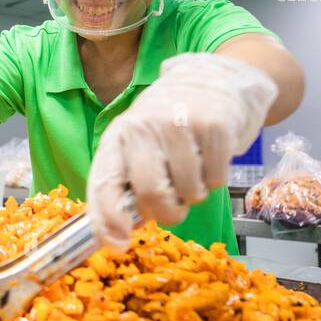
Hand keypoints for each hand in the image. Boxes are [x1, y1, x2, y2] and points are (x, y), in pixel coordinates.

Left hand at [87, 53, 276, 249]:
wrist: (213, 77)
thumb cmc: (171, 123)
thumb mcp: (139, 145)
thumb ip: (128, 184)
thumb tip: (118, 235)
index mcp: (118, 137)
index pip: (104, 183)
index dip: (107, 220)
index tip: (118, 243)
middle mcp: (143, 127)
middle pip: (151, 194)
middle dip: (166, 213)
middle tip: (174, 205)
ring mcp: (178, 124)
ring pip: (188, 192)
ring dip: (194, 194)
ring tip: (193, 169)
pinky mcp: (214, 125)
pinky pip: (215, 179)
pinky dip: (215, 178)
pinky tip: (210, 156)